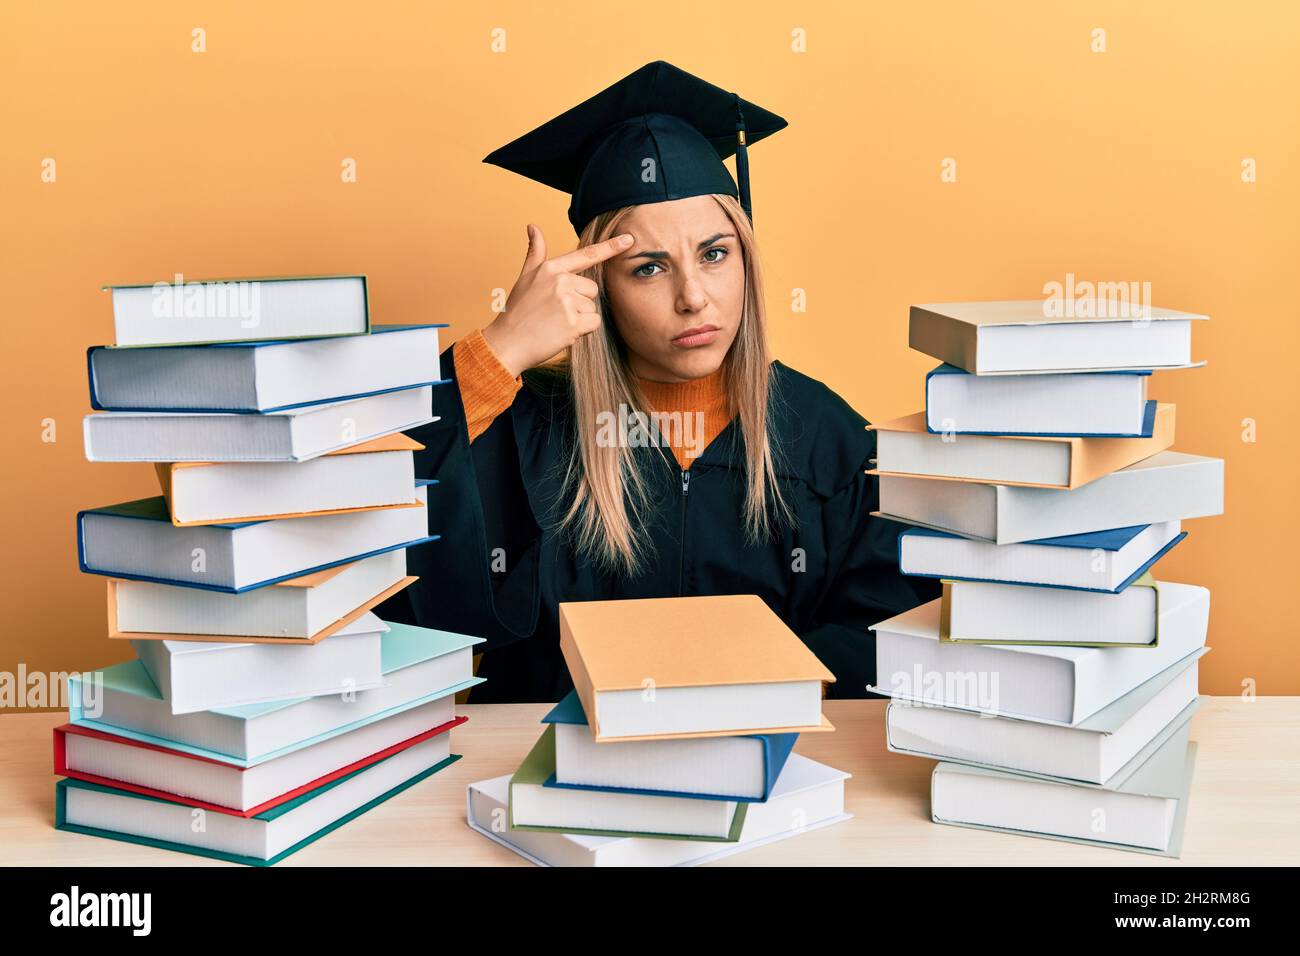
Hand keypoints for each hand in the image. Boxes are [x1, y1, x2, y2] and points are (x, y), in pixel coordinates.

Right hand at [481, 224, 633, 376]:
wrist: (507, 343)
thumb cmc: (517, 312)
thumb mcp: (525, 277)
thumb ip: (535, 252)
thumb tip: (532, 226)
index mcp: (551, 269)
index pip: (586, 255)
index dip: (610, 247)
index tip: (630, 239)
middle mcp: (560, 282)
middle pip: (591, 289)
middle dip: (579, 302)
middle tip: (555, 312)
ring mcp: (566, 302)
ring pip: (592, 307)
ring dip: (579, 318)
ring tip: (555, 323)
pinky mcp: (573, 323)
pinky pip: (594, 323)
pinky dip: (583, 331)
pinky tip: (563, 332)